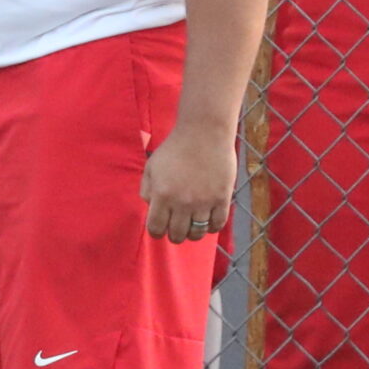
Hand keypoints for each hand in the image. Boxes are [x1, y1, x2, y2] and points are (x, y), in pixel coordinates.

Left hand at [142, 123, 236, 243]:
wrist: (205, 132)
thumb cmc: (176, 147)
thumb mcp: (152, 166)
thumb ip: (147, 190)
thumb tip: (151, 209)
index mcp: (162, 195)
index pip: (155, 229)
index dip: (156, 232)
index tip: (160, 228)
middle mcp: (182, 202)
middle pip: (177, 235)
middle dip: (174, 234)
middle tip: (177, 227)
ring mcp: (203, 202)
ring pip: (197, 234)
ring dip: (193, 233)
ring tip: (193, 224)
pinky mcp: (222, 198)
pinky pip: (217, 225)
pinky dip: (211, 227)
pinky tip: (208, 220)